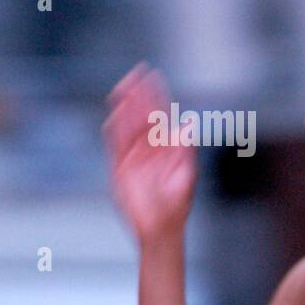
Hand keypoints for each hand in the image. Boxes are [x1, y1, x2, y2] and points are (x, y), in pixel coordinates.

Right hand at [103, 63, 196, 241]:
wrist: (161, 229)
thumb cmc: (177, 205)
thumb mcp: (186, 175)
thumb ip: (186, 148)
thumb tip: (190, 123)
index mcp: (168, 147)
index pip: (160, 115)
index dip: (156, 95)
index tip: (152, 76)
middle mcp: (150, 149)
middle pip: (142, 116)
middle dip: (138, 96)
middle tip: (134, 74)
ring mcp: (134, 157)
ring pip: (128, 127)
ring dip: (124, 109)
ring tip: (122, 89)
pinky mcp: (120, 169)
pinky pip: (116, 146)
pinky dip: (115, 131)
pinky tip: (114, 117)